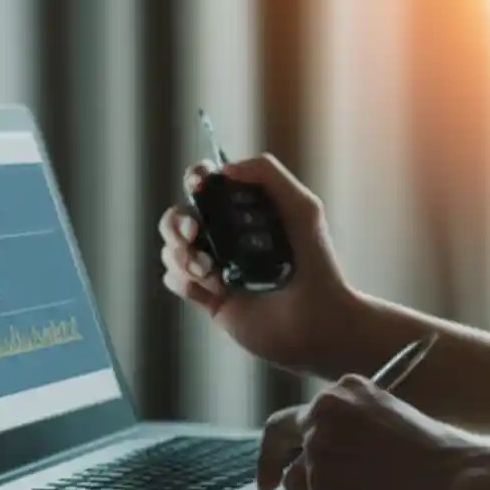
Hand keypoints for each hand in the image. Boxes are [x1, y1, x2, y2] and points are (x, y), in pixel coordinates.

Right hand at [158, 154, 358, 370]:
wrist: (317, 321)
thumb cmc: (317, 264)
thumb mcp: (303, 209)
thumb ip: (269, 175)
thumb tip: (225, 168)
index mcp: (244, 211)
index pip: (207, 184)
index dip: (195, 180)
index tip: (198, 187)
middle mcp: (226, 236)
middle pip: (178, 216)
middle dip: (177, 223)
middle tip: (194, 234)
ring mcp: (216, 267)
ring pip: (172, 249)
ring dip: (181, 255)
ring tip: (209, 271)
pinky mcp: (210, 298)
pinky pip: (174, 280)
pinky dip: (183, 281)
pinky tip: (211, 289)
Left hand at [259, 375, 489, 489]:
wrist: (457, 478)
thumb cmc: (436, 455)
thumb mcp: (387, 417)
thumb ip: (350, 425)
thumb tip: (319, 449)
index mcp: (344, 389)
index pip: (298, 412)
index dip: (283, 439)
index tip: (277, 458)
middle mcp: (324, 409)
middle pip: (278, 435)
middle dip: (270, 460)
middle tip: (267, 483)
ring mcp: (319, 446)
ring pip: (296, 476)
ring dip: (318, 489)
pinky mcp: (320, 481)